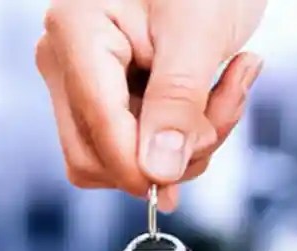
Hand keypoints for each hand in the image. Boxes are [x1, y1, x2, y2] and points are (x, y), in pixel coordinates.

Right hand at [36, 0, 267, 210]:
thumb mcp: (199, 32)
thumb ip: (177, 102)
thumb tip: (157, 172)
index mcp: (75, 31)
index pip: (97, 128)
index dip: (141, 167)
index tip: (186, 169)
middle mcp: (65, 60)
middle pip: (97, 157)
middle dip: (169, 155)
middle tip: (222, 112)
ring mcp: (83, 82)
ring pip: (122, 160)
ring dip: (187, 146)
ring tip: (231, 88)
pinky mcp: (109, 97)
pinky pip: (140, 146)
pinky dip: (187, 135)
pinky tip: (218, 92)